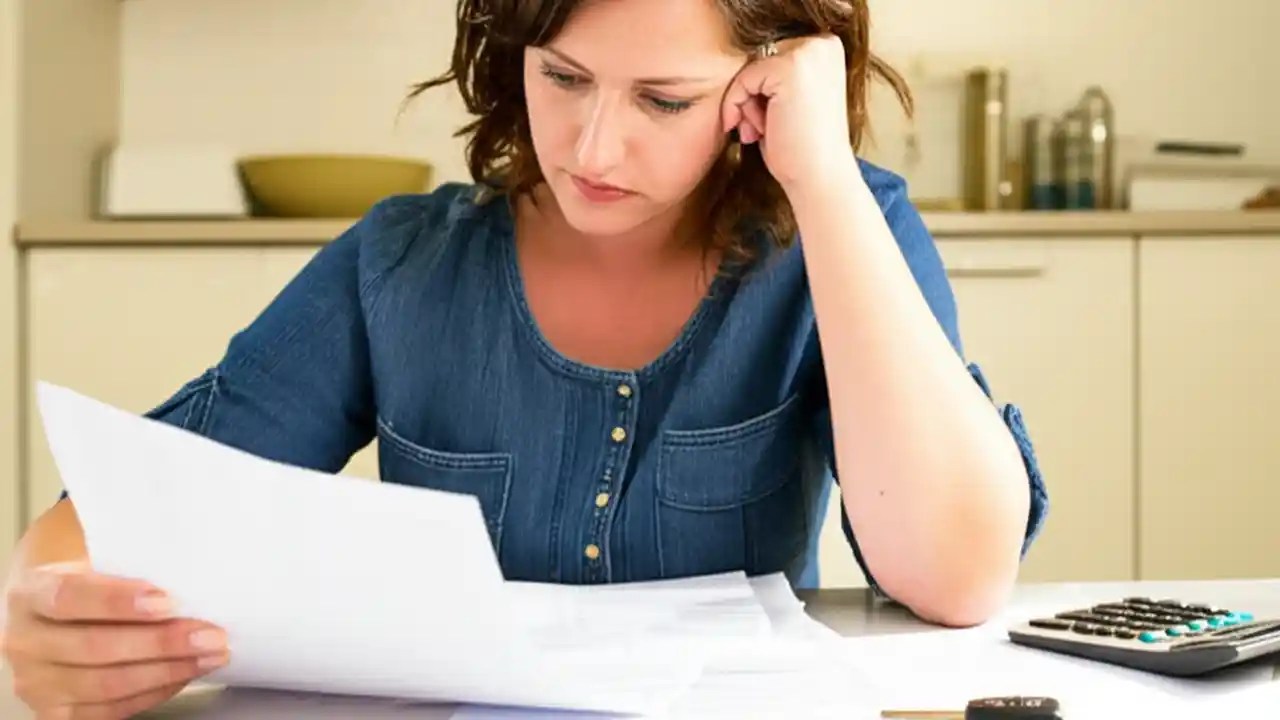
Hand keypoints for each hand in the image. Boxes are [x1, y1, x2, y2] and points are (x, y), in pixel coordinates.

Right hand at [2, 561, 228, 719]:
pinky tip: (185, 674)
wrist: (51, 611)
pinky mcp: (56, 712)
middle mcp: (25, 641)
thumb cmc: (87, 581)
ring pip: (107, 685)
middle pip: (94, 648)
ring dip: (168, 671)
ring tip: (211, 655)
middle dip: (161, 642)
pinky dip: (156, 691)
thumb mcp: (96, 560)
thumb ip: (132, 566)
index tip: (167, 600)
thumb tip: (194, 574)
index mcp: (29, 594)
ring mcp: (37, 683)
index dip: (117, 601)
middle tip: (211, 634)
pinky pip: (111, 709)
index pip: (69, 597)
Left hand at [721, 34, 860, 196]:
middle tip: (759, 130)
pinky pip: (744, 78)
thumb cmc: (800, 147)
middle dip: (751, 96)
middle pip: (758, 58)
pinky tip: (754, 133)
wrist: (819, 178)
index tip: (765, 122)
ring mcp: (808, 52)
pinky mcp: (790, 67)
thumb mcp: (789, 101)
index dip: (761, 90)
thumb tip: (736, 57)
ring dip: (745, 103)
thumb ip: (772, 75)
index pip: (771, 55)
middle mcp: (822, 44)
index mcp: (826, 48)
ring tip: (760, 132)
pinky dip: (737, 105)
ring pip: (749, 68)